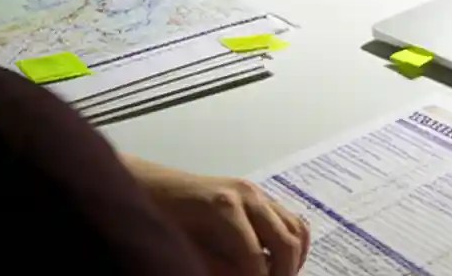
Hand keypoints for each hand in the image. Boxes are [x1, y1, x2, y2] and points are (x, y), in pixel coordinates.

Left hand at [123, 155, 309, 275]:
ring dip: (294, 260)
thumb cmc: (162, 217)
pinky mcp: (262, 195)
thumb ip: (218, 268)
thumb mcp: (185, 248)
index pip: (255, 258)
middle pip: (285, 242)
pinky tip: (283, 262)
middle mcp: (248, 196)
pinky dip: (295, 243)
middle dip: (284, 274)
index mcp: (224, 210)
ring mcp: (258, 192)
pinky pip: (292, 219)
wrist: (155, 185)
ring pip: (296, 230)